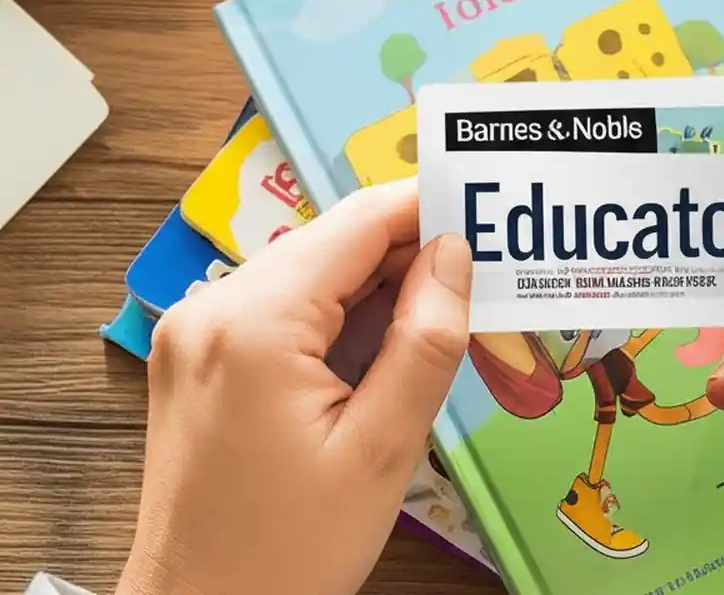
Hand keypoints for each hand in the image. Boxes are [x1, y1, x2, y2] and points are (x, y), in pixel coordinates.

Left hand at [115, 179, 473, 594]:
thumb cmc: (289, 549)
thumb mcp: (381, 450)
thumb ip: (425, 341)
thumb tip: (455, 254)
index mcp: (254, 323)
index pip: (358, 223)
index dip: (429, 206)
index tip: (492, 209)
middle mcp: (212, 309)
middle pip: (333, 245)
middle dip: (412, 254)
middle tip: (486, 277)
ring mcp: (198, 333)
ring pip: (311, 277)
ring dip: (379, 290)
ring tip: (445, 322)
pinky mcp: (200, 359)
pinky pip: (284, 312)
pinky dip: (340, 321)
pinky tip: (385, 354)